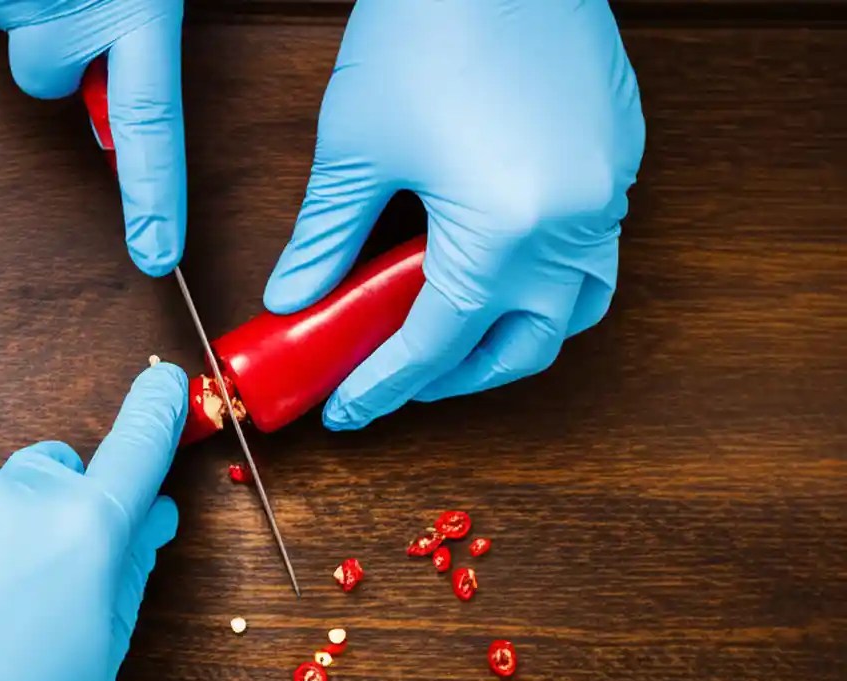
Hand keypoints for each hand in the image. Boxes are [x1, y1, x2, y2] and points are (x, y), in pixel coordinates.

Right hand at [0, 0, 185, 276]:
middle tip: (67, 1)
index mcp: (145, 7)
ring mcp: (33, 1)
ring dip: (28, 12)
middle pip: (44, 79)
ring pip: (14, 44)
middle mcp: (91, 8)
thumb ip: (128, 42)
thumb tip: (108, 116)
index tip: (156, 252)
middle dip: (47, 55)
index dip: (151, 194)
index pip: (150, 124)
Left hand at [0, 364, 188, 680]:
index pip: (136, 447)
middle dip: (57, 506)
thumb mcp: (95, 654)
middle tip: (40, 575)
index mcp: (83, 529)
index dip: (157, 411)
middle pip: (55, 470)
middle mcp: (16, 494)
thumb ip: (128, 573)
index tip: (164, 384)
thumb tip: (151, 519)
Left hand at [264, 1, 645, 429]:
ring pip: (578, 302)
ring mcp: (608, 186)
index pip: (437, 343)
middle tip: (403, 375)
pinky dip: (546, 270)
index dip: (386, 385)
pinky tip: (497, 252)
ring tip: (455, 328)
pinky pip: (595, 242)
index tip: (352, 408)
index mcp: (503, 231)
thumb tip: (293, 296)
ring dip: (518, 332)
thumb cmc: (427, 24)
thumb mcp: (356, 147)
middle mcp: (572, 222)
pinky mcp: (620, 151)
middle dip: (462, 375)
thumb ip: (325, 238)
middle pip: (527, 345)